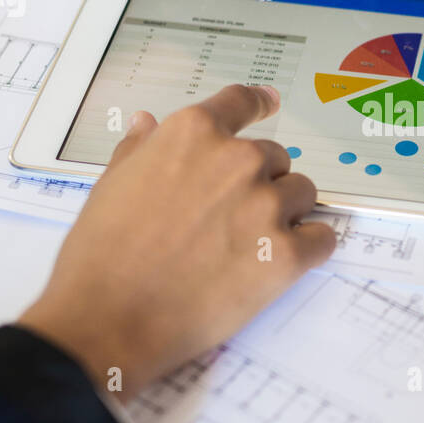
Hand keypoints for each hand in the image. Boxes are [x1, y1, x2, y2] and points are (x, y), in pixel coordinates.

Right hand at [19, 85, 335, 398]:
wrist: (109, 320)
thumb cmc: (102, 256)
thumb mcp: (111, 186)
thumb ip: (142, 149)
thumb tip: (147, 123)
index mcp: (193, 134)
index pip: (241, 102)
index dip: (259, 103)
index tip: (270, 104)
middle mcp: (237, 160)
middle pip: (276, 158)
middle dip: (260, 183)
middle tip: (228, 221)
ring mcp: (265, 206)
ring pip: (303, 195)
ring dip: (284, 215)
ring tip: (245, 248)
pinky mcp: (286, 255)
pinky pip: (322, 239)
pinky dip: (309, 249)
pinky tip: (278, 265)